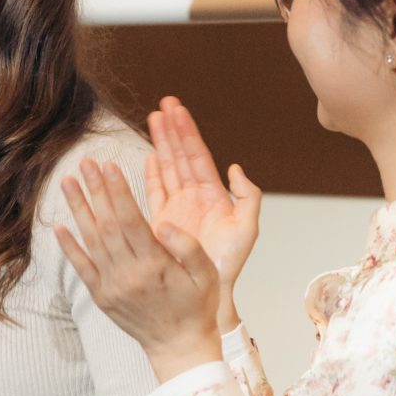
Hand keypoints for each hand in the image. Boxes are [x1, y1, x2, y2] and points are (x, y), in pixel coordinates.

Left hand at [56, 157, 223, 379]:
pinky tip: (58, 225)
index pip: (130, 220)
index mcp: (154, 266)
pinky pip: (81, 267)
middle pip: (106, 225)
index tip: (109, 165)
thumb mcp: (206, 275)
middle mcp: (127, 275)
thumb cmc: (197, 307)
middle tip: (86, 162)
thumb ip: (187, 248)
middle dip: (96, 191)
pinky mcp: (101, 296)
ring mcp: (111, 287)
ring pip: (90, 241)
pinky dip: (69, 246)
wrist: (178, 347)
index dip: (117, 191)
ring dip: (78, 209)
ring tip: (68, 181)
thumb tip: (165, 223)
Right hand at [144, 97, 260, 326]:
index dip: (187, 131)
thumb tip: (235, 168)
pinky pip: (155, 191)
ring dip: (161, 143)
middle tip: (162, 104)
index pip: (197, 155)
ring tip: (152, 119)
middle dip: (171, 130)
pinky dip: (151, 174)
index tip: (176, 109)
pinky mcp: (162, 221)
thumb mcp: (247, 229)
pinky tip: (149, 157)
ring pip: (167, 168)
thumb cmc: (228, 264)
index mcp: (212, 194)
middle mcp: (194, 197)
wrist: (207, 291)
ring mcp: (177, 208)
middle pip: (180, 155)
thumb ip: (247, 196)